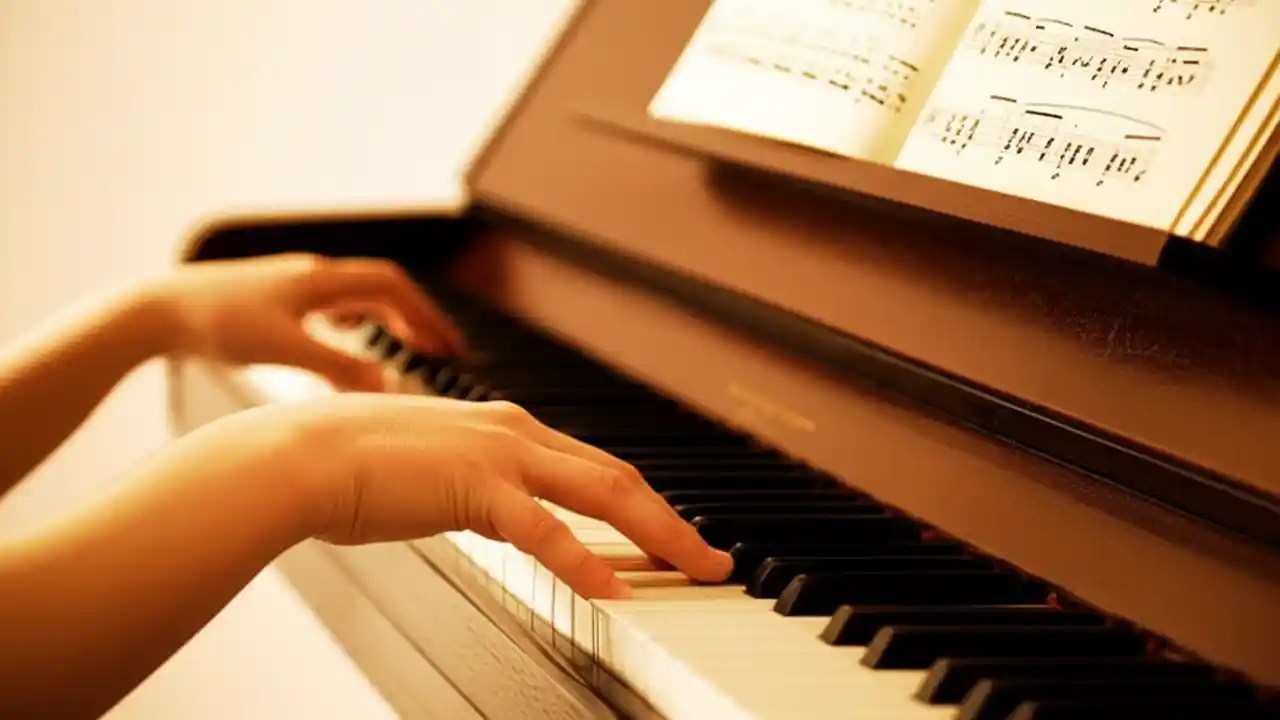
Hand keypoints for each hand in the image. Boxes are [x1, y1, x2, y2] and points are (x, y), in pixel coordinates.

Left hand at [145, 253, 465, 390]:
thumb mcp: (283, 349)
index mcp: (322, 281)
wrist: (156, 308)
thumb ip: (338, 369)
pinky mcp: (273, 301)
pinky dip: (353, 324)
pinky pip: (330, 307)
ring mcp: (293, 286)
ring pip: (356, 297)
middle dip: (417, 318)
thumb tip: (390, 387)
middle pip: (382, 290)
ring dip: (388, 320)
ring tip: (407, 349)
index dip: (428, 317)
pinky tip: (347, 344)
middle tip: (442, 352)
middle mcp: (313, 276)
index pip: (394, 289)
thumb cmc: (214, 323)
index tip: (452, 348)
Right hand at [224, 393, 733, 598]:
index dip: (644, 503)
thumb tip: (505, 516)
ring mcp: (500, 456)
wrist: (301, 455)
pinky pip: (544, 529)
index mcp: (508, 428)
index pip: (597, 468)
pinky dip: (586, 559)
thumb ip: (479, 488)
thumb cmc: (356, 465)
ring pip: (604, 494)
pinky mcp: (475, 488)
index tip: (675, 533)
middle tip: (712, 558)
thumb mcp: (437, 469)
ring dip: (659, 534)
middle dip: (673, 521)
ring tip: (697, 570)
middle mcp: (517, 432)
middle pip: (618, 478)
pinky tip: (616, 588)